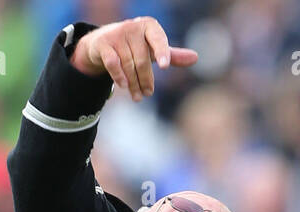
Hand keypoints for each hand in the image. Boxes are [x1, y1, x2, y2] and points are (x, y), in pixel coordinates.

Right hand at [70, 17, 197, 99]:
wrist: (103, 42)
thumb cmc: (135, 46)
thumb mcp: (153, 50)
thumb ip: (172, 55)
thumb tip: (195, 58)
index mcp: (149, 26)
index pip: (158, 39)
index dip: (162, 52)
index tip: (165, 66)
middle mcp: (132, 28)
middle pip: (142, 60)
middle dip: (146, 80)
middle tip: (148, 94)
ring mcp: (117, 35)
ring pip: (128, 65)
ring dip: (134, 84)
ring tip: (138, 97)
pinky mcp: (103, 44)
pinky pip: (113, 64)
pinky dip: (119, 77)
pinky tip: (124, 87)